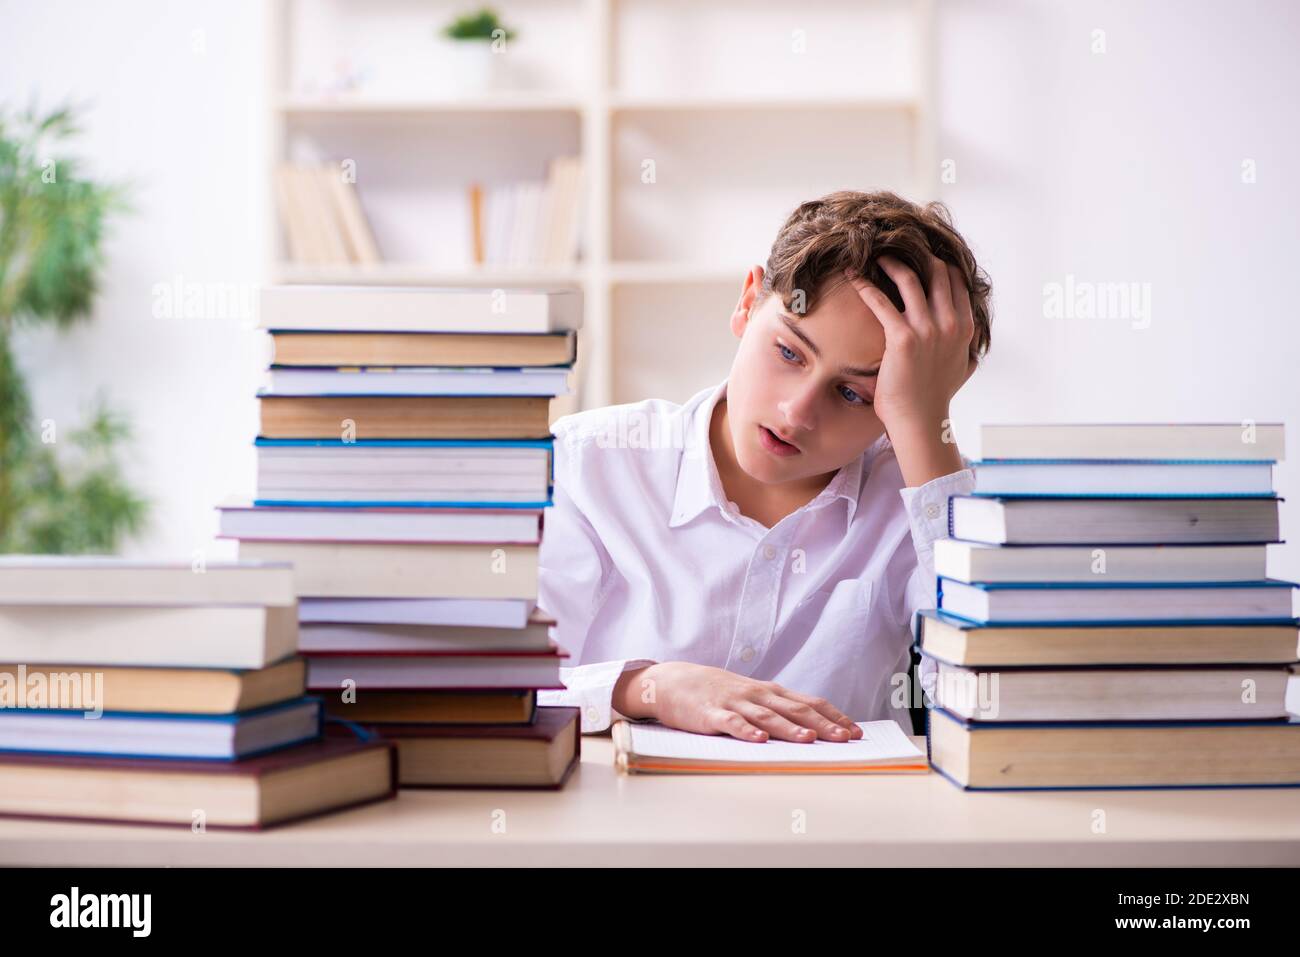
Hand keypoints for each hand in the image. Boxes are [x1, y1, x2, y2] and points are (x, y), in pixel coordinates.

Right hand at [612, 661, 863, 742]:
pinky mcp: (711, 715)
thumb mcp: (749, 696)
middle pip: (795, 710)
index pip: (809, 703)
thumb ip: (776, 708)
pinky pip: (732, 724)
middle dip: (823, 725)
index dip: (833, 716)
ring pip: (767, 717)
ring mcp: (735, 703)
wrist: (672, 682)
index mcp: (769, 692)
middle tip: (846, 738)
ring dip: (790, 729)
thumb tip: (810, 726)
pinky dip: (746, 731)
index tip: (855, 731)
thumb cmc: (715, 692)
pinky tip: (759, 740)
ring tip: (809, 740)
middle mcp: (757, 695)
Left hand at [842, 255, 976, 436]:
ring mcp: (928, 329)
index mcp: (966, 327)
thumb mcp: (962, 368)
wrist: (920, 420)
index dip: (938, 263)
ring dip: (891, 263)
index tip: (920, 254)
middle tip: (897, 247)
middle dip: (916, 254)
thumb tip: (972, 346)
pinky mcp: (902, 338)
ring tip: (876, 256)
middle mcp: (951, 323)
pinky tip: (853, 277)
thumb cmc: (935, 397)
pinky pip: (881, 302)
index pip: (956, 281)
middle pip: (936, 272)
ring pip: (910, 279)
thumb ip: (967, 350)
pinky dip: (865, 286)